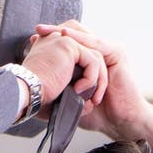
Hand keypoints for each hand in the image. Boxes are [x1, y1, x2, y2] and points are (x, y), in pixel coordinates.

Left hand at [28, 22, 152, 150]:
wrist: (119, 122)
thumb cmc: (99, 115)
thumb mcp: (73, 100)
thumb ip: (61, 90)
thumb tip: (39, 92)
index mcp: (90, 61)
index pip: (70, 44)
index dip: (52, 40)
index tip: (33, 39)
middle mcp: (99, 53)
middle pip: (76, 35)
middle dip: (56, 31)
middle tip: (39, 30)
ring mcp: (108, 51)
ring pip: (85, 37)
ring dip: (67, 33)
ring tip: (51, 32)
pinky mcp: (116, 53)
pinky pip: (97, 44)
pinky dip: (81, 41)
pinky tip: (68, 37)